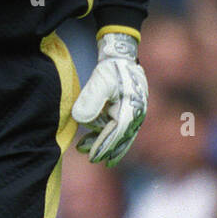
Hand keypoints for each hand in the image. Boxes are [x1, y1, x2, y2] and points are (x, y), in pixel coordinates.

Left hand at [72, 31, 147, 166]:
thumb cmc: (111, 69)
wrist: (121, 57)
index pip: (117, 133)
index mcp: (130, 108)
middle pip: (121, 138)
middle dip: (107, 150)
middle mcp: (135, 114)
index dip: (105, 146)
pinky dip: (105, 134)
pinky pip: (117, 128)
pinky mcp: (127, 111)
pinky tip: (90, 138)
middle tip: (93, 160)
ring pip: (118, 134)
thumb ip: (91, 99)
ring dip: (102, 142)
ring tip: (84, 150)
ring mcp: (133, 113)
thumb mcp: (99, 81)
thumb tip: (81, 120)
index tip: (93, 157)